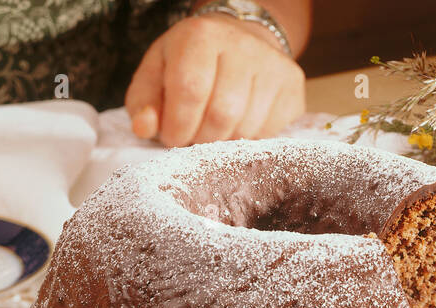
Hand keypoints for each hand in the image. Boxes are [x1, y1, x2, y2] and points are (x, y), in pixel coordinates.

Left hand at [125, 14, 305, 146]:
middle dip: (201, 139)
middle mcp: (241, 45)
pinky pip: (270, 133)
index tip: (173, 137)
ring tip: (214, 131)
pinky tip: (237, 127)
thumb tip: (144, 127)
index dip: (178, 126)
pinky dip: (248, 141)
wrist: (239, 42)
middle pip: (222, 115)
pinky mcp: (292, 85)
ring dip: (224, 143)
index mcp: (201, 36)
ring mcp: (272, 64)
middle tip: (194, 138)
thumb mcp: (157, 74)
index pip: (190, 91)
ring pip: (247, 128)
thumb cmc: (190, 64)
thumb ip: (143, 102)